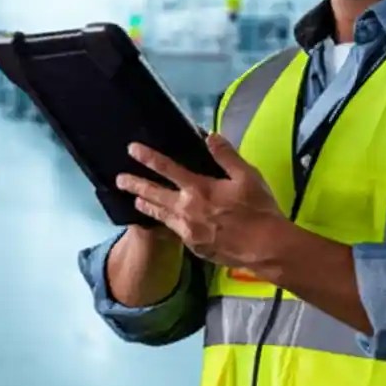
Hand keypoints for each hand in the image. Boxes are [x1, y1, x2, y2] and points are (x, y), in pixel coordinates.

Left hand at [116, 133, 288, 273]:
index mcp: (199, 189)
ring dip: (146, 205)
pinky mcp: (194, 247)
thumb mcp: (247, 176)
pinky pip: (174, 231)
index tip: (131, 149)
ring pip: (160, 215)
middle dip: (135, 184)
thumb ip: (226, 156)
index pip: (167, 168)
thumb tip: (210, 136)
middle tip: (119, 179)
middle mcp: (187, 209)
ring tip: (135, 200)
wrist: (266, 249)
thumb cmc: (259, 210)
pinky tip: (165, 221)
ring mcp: (188, 230)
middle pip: (154, 194)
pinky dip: (166, 223)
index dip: (147, 157)